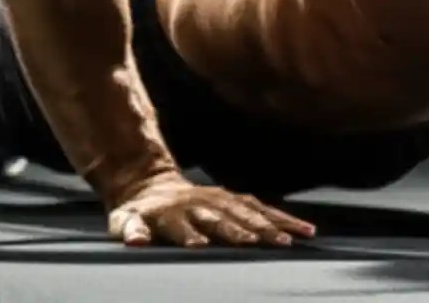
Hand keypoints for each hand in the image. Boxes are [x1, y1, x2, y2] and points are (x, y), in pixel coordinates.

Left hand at [107, 173, 316, 247]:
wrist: (150, 183)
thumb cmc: (137, 213)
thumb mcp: (123, 221)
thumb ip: (131, 231)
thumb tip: (134, 241)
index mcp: (172, 215)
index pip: (182, 227)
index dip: (190, 235)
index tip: (201, 245)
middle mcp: (201, 206)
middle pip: (222, 220)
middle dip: (241, 232)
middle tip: (261, 244)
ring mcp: (221, 201)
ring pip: (249, 214)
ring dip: (269, 226)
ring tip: (291, 240)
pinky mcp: (235, 200)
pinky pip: (263, 210)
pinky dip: (283, 219)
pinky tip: (305, 230)